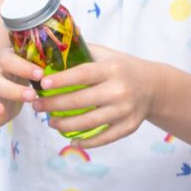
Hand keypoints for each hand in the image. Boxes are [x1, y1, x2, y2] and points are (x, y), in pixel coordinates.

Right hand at [0, 51, 42, 153]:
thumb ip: (50, 64)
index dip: (21, 66)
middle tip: (32, 96)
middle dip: (11, 89)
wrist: (5, 82)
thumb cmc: (28, 72)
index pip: (8, 58)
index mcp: (8, 62)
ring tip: (0, 111)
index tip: (40, 74)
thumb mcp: (37, 65)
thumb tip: (79, 58)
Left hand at [30, 44, 157, 147]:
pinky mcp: (129, 126)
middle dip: (53, 105)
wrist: (154, 87)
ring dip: (64, 125)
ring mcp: (125, 110)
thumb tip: (49, 47)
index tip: (42, 85)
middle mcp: (120, 90)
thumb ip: (81, 51)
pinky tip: (71, 142)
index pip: (82, 75)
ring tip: (50, 122)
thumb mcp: (107, 55)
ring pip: (88, 122)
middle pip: (80, 101)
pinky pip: (104, 138)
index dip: (61, 80)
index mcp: (112, 69)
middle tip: (36, 105)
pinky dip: (86, 142)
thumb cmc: (122, 69)